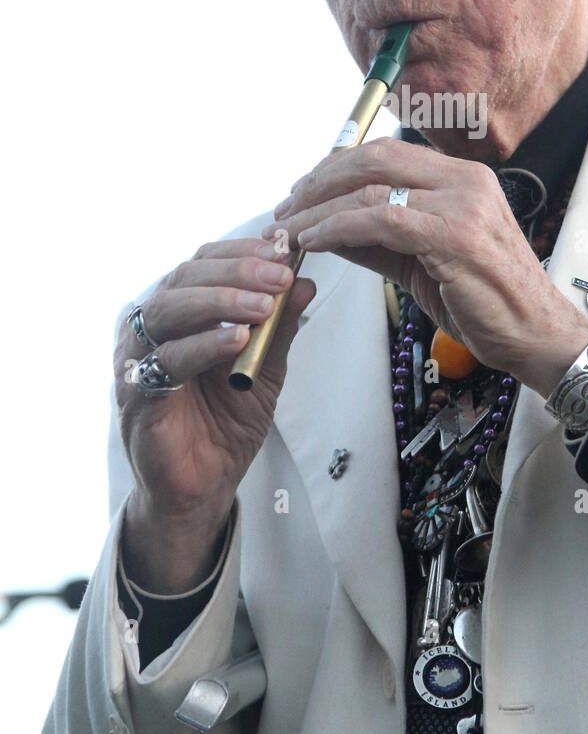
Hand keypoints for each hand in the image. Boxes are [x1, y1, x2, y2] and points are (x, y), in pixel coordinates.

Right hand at [115, 237, 315, 528]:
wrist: (205, 485)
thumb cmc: (226, 420)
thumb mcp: (265, 368)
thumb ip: (280, 327)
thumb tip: (306, 282)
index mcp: (180, 310)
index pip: (204, 261)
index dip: (242, 251)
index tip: (283, 249)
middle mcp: (152, 326)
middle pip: (186, 278)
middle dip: (237, 271)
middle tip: (280, 276)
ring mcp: (138, 358)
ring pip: (169, 309)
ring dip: (221, 301)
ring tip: (264, 306)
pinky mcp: (136, 395)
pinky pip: (167, 361)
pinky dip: (203, 345)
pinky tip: (237, 340)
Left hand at [259, 139, 587, 393]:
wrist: (536, 336)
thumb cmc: (487, 303)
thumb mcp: (424, 261)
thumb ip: (380, 240)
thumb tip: (327, 227)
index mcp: (462, 178)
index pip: (388, 153)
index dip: (337, 167)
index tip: (304, 190)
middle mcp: (465, 181)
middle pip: (376, 159)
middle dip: (322, 180)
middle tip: (287, 207)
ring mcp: (463, 206)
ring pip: (373, 189)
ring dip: (321, 208)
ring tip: (290, 229)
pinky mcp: (455, 237)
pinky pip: (382, 221)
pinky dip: (340, 228)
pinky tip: (316, 241)